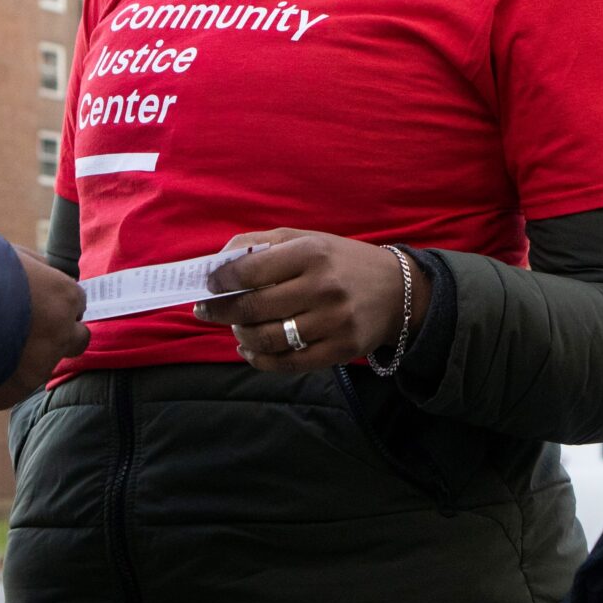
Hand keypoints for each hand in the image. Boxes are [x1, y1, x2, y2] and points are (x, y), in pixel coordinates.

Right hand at [0, 245, 89, 410]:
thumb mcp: (10, 255)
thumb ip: (36, 268)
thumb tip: (45, 272)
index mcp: (63, 298)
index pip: (76, 302)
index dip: (56, 303)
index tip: (39, 303)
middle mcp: (58, 336)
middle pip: (77, 340)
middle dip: (59, 336)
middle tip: (29, 330)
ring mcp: (36, 369)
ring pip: (40, 366)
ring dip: (22, 358)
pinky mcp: (9, 393)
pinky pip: (6, 389)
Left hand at [192, 229, 430, 374]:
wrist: (398, 290)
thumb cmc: (341, 262)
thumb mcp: (306, 239)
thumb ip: (261, 245)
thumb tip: (217, 261)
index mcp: (311, 252)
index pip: (250, 270)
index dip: (220, 280)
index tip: (207, 284)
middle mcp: (323, 287)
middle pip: (254, 308)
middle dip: (220, 311)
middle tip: (205, 310)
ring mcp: (333, 322)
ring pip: (268, 339)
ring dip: (240, 335)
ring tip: (235, 328)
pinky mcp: (340, 350)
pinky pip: (288, 363)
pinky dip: (260, 359)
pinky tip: (249, 349)